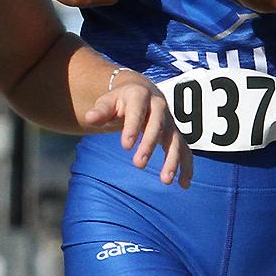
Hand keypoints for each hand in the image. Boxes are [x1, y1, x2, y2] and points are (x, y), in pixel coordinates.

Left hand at [79, 74, 191, 188]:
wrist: (142, 92)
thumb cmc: (120, 100)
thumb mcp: (107, 101)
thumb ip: (100, 111)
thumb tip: (89, 118)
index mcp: (140, 95)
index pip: (137, 111)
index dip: (132, 127)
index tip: (125, 146)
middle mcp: (159, 106)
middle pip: (157, 125)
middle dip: (149, 145)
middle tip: (138, 164)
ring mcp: (170, 120)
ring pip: (175, 140)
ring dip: (173, 159)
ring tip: (166, 180)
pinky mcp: (175, 133)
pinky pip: (185, 149)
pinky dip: (187, 166)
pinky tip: (184, 184)